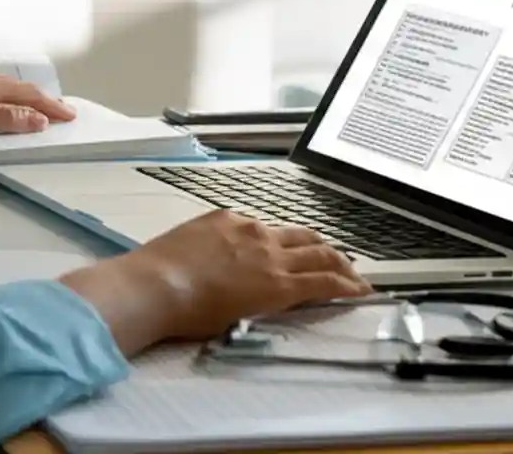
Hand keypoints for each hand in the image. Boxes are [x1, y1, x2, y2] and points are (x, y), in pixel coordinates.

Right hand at [59, 210, 370, 355]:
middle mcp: (253, 232)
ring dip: (340, 265)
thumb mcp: (180, 250)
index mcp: (226, 221)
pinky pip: (324, 281)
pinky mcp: (280, 285)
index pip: (266, 231)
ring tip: (353, 278)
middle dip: (322, 247)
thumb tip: (202, 269)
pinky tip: (358, 292)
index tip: (290, 253)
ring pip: (319, 253)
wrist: (155, 285)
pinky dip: (345, 285)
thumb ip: (200, 254)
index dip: (284, 243)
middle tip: (336, 260)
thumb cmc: (154, 275)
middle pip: (300, 235)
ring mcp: (269, 256)